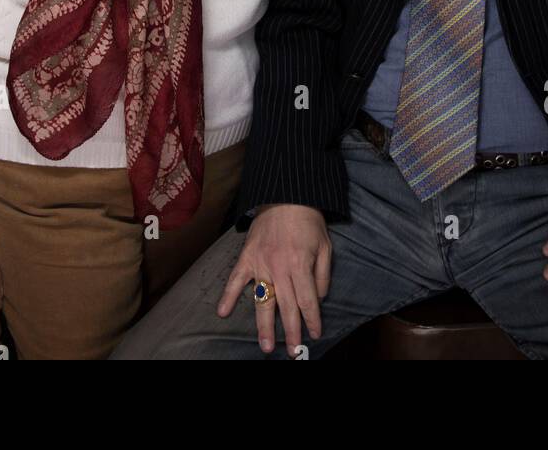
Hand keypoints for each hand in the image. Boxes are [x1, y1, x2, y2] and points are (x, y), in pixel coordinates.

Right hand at [216, 204, 330, 356]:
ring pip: (262, 301)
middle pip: (286, 307)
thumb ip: (322, 275)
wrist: (286, 195)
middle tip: (292, 352)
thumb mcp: (325, 246)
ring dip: (264, 325)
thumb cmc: (308, 221)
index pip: (307, 301)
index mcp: (300, 265)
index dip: (312, 320)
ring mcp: (261, 264)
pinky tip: (222, 312)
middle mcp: (280, 268)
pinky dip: (228, 295)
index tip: (314, 334)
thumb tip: (318, 298)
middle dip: (291, 332)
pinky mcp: (247, 257)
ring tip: (264, 346)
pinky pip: (236, 279)